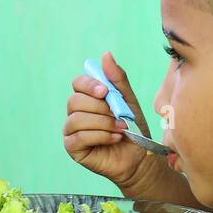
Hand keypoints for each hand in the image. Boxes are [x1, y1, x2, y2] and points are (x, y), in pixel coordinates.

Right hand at [64, 51, 161, 189]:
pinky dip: (99, 136)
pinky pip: (78, 137)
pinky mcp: (73, 148)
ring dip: (103, 123)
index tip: (105, 91)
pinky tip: (113, 138)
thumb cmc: (133, 129)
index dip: (89, 85)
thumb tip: (106, 54)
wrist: (140, 157)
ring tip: (120, 128)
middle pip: (75, 101)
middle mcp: (76, 113)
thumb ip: (117, 79)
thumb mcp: (128, 100)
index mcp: (88, 99)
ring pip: (76, 119)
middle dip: (100, 108)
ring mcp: (72, 131)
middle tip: (118, 116)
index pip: (78, 84)